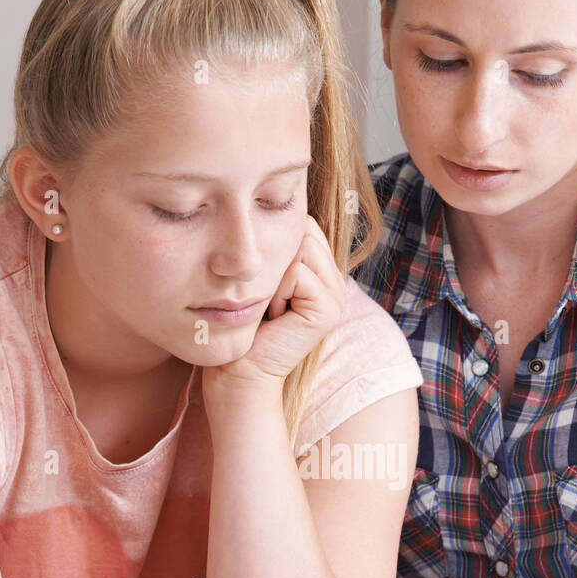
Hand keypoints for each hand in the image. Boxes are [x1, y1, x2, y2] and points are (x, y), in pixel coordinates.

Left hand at [201, 215, 346, 399]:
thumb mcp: (260, 279)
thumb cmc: (241, 326)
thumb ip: (275, 248)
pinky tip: (275, 318)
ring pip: (300, 247)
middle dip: (275, 258)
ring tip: (271, 307)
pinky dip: (277, 291)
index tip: (263, 286)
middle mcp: (335, 281)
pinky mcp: (329, 309)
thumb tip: (265, 205)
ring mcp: (337, 296)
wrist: (239, 372)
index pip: (301, 224)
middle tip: (267, 298)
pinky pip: (297, 271)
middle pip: (303, 230)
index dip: (273, 245)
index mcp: (321, 272)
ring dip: (274, 275)